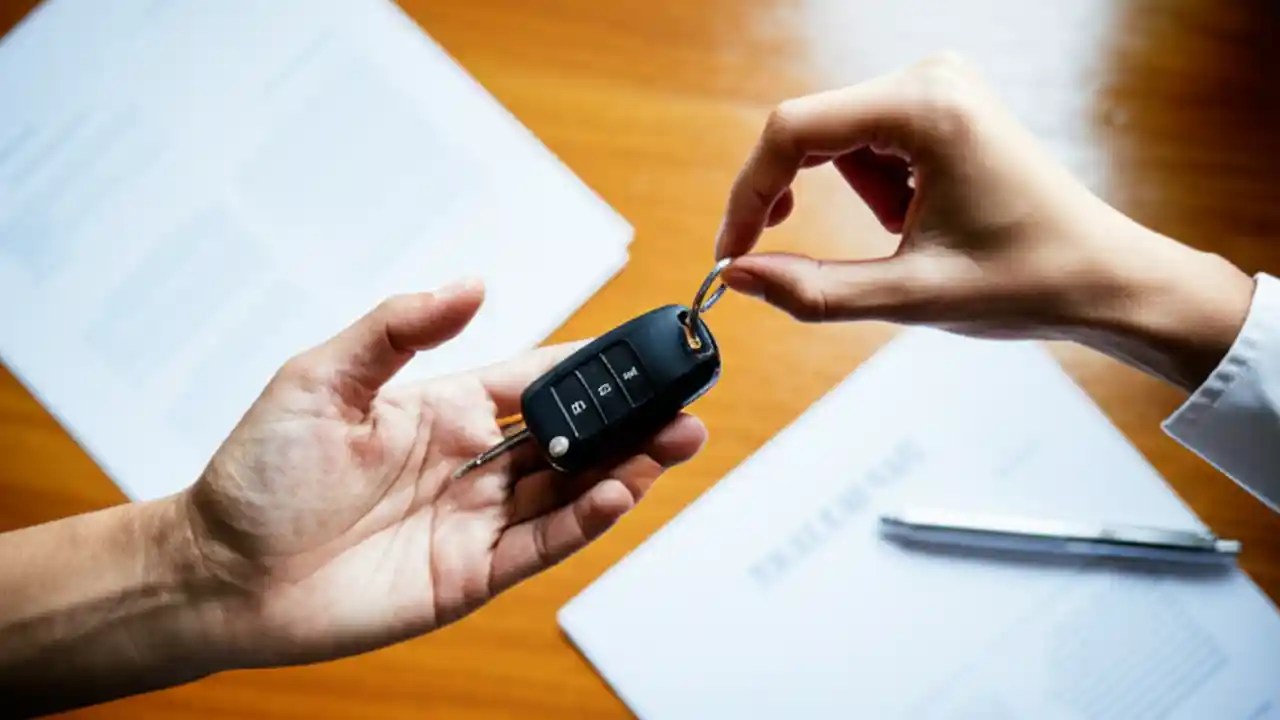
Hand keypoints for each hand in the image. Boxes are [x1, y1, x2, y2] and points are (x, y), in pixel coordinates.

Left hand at [184, 280, 705, 667]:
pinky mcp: (469, 575)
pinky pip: (540, 544)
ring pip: (571, 491)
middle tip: (685, 404)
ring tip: (677, 443)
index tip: (641, 352)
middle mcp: (472, 463)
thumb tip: (472, 282)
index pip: (537, 381)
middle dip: (630, 422)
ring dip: (627, 469)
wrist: (223, 572)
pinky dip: (584, 522)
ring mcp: (475, 520)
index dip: (590, 369)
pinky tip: (617, 494)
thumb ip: (399, 328)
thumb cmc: (261, 473)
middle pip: (572, 438)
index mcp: (444, 409)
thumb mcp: (322, 378)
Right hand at [714, 54, 1253, 389]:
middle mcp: (931, 77)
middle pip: (810, 130)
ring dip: (859, 201)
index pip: (793, 130)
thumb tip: (737, 278)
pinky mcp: (943, 105)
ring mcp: (939, 86)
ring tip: (914, 237)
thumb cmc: (1029, 281)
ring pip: (839, 142)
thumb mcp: (910, 297)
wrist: (1105, 278)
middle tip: (794, 259)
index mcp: (927, 108)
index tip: (732, 254)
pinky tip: (922, 220)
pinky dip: (878, 192)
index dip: (748, 194)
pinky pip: (870, 143)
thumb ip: (813, 291)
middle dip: (799, 201)